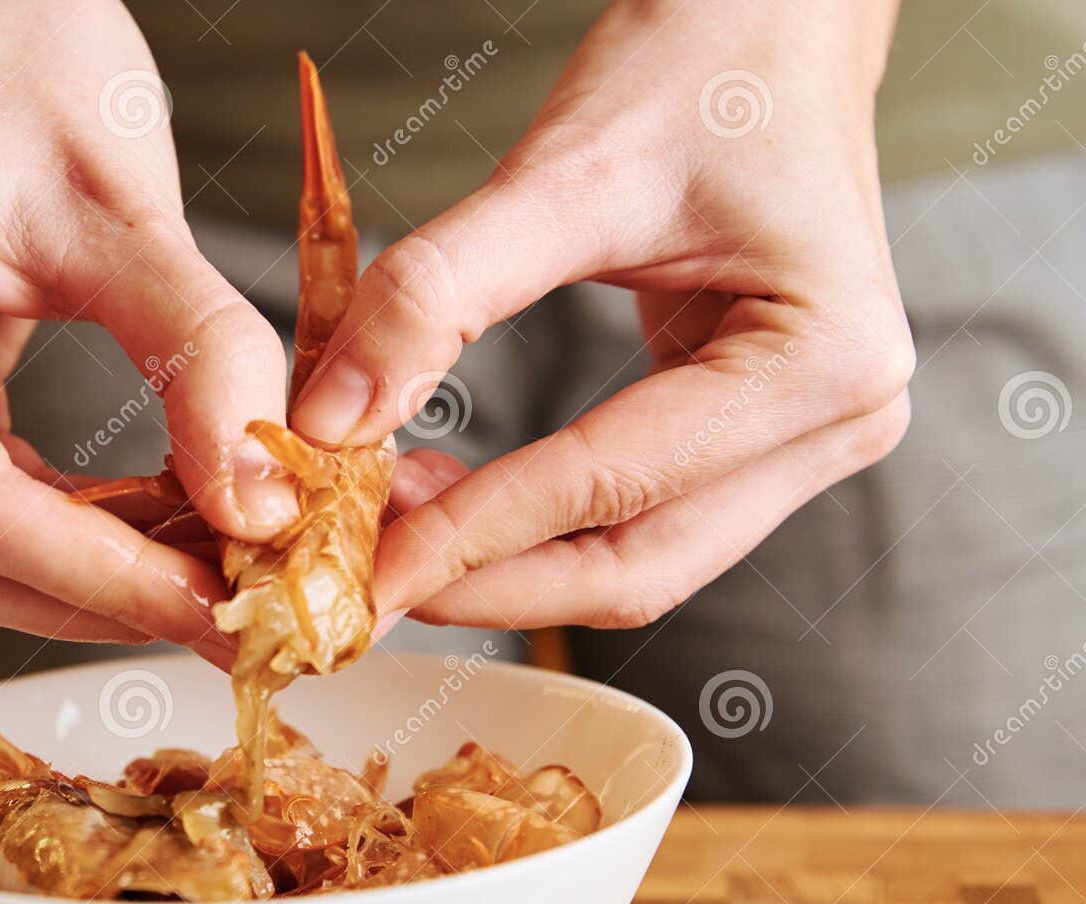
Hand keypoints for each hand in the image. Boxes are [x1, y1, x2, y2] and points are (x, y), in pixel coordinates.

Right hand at [0, 0, 296, 665]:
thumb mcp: (126, 209)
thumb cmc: (23, 60)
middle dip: (94, 597)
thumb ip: (200, 355)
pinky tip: (155, 524)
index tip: (213, 607)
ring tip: (203, 576)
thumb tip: (258, 503)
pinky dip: (65, 528)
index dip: (102, 576)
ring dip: (83, 577)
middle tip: (222, 618)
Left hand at [292, 0, 913, 632]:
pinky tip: (448, 495)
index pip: (610, 487)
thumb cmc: (700, 64)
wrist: (771, 20)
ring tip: (391, 525)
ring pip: (636, 560)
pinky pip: (637, 516)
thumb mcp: (561, 171)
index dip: (472, 537)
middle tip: (368, 577)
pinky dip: (536, 524)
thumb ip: (436, 294)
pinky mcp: (757, 435)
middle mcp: (839, 421)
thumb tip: (332, 419)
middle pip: (636, 565)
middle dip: (488, 580)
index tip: (368, 568)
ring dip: (506, 564)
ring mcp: (807, 438)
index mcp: (822, 360)